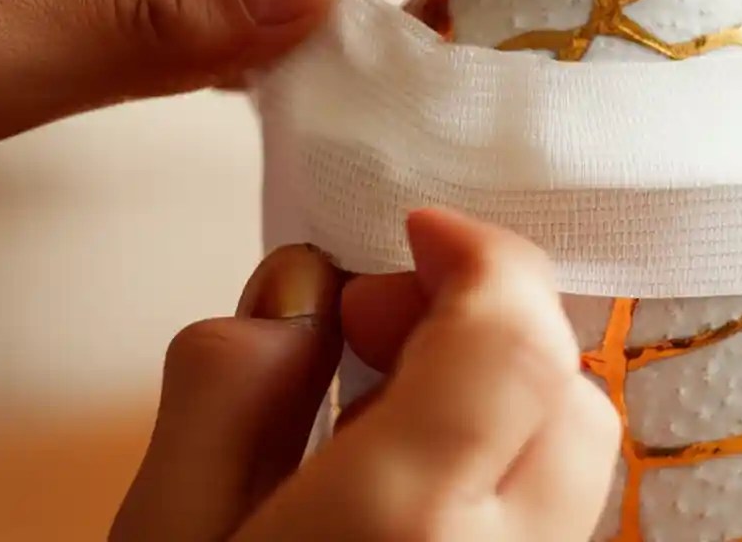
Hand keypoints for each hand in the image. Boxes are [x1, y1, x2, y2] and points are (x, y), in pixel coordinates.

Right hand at [112, 209, 620, 541]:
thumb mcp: (163, 537)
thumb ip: (231, 390)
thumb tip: (303, 292)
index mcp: (398, 529)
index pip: (514, 344)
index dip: (483, 258)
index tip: (421, 230)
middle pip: (569, 390)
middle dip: (489, 322)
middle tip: (376, 326)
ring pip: (577, 453)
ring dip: (503, 389)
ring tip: (383, 405)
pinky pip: (557, 511)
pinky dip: (507, 455)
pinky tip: (414, 474)